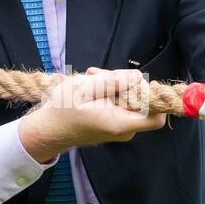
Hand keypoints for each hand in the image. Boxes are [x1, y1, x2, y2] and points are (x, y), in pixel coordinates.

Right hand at [18, 66, 165, 161]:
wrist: (48, 129)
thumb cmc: (62, 110)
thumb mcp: (84, 88)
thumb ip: (113, 81)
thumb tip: (138, 77)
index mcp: (120, 123)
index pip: (156, 116)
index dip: (153, 96)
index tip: (138, 82)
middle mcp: (124, 129)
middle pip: (141, 102)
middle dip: (124, 83)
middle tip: (99, 74)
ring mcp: (119, 128)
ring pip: (129, 100)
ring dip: (113, 85)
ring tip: (90, 78)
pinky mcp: (113, 123)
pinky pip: (119, 104)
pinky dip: (108, 92)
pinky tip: (91, 86)